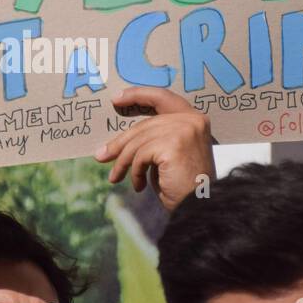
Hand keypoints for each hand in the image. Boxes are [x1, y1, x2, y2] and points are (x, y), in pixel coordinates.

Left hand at [95, 87, 215, 211]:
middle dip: (120, 142)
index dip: (138, 95)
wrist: (201, 207)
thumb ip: (152, 140)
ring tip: (116, 177)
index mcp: (195, 118)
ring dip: (123, 161)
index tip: (116, 99)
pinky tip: (139, 185)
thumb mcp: (168, 155)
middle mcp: (192, 120)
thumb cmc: (184, 185)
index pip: (162, 97)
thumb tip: (115, 144)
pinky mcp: (173, 145)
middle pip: (145, 124)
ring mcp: (184, 130)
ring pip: (139, 141)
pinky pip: (141, 155)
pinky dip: (135, 171)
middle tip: (101, 155)